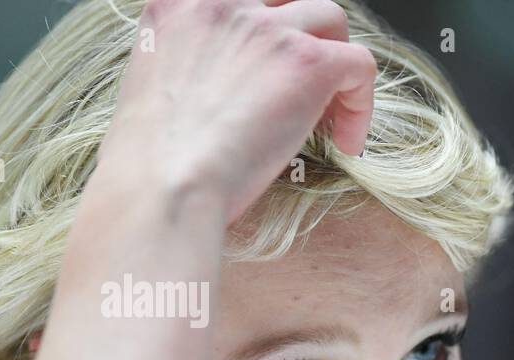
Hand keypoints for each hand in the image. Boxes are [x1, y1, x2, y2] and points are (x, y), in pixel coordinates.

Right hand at [96, 0, 376, 225]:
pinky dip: (361, 105)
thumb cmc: (153, 160)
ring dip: (335, 65)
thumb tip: (223, 83)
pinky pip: (360, 64)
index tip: (269, 71)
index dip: (264, 30)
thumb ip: (190, 61)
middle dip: (303, 38)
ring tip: (325, 117)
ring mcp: (268, 29)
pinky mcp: (309, 63)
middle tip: (302, 89)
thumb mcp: (153, 83)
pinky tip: (346, 144)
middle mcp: (223, 2)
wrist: (165, 186)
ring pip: (331, 20)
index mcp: (179, 3)